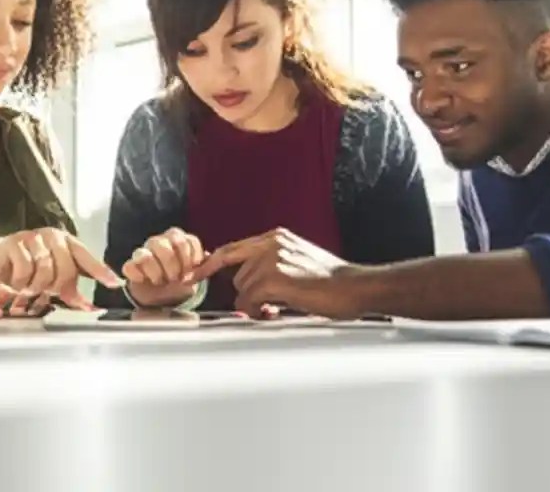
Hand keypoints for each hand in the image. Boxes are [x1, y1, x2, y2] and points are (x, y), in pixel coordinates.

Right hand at [0, 228, 121, 317]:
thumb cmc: (23, 267)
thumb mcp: (49, 279)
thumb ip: (70, 290)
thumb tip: (89, 308)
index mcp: (66, 242)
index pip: (86, 257)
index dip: (100, 271)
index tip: (114, 283)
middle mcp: (53, 236)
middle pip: (66, 269)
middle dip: (55, 286)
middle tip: (43, 288)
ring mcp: (34, 237)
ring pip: (45, 272)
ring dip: (34, 286)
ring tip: (26, 284)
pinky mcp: (15, 242)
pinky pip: (24, 271)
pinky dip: (19, 282)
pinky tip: (14, 280)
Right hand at [122, 227, 204, 307]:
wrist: (161, 294)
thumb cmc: (180, 278)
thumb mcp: (194, 271)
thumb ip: (202, 264)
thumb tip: (208, 257)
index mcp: (177, 238)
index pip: (187, 241)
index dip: (191, 259)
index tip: (191, 271)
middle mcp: (159, 241)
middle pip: (166, 246)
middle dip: (174, 267)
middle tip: (176, 278)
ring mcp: (142, 251)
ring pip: (145, 256)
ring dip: (157, 273)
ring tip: (162, 281)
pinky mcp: (130, 265)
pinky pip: (131, 267)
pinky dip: (140, 277)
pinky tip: (147, 281)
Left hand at [193, 228, 360, 318]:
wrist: (355, 287)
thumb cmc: (333, 283)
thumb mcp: (298, 264)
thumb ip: (272, 270)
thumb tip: (251, 292)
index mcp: (276, 238)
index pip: (232, 249)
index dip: (211, 264)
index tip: (195, 275)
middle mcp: (271, 243)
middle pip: (237, 274)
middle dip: (248, 294)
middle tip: (269, 307)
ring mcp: (272, 258)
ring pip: (242, 289)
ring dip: (256, 304)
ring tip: (280, 308)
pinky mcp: (274, 276)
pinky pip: (249, 300)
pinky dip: (258, 311)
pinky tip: (277, 312)